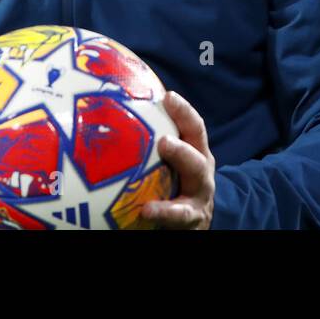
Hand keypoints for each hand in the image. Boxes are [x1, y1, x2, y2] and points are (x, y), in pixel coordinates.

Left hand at [141, 90, 214, 228]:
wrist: (198, 219)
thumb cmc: (177, 179)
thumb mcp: (173, 157)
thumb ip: (156, 138)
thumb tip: (117, 107)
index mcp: (197, 152)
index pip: (194, 128)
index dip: (184, 112)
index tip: (168, 97)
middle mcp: (201, 174)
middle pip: (197, 160)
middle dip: (182, 150)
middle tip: (164, 142)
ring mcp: (198, 200)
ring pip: (190, 197)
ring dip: (171, 200)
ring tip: (150, 201)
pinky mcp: (191, 221)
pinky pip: (178, 218)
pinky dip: (163, 214)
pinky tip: (145, 212)